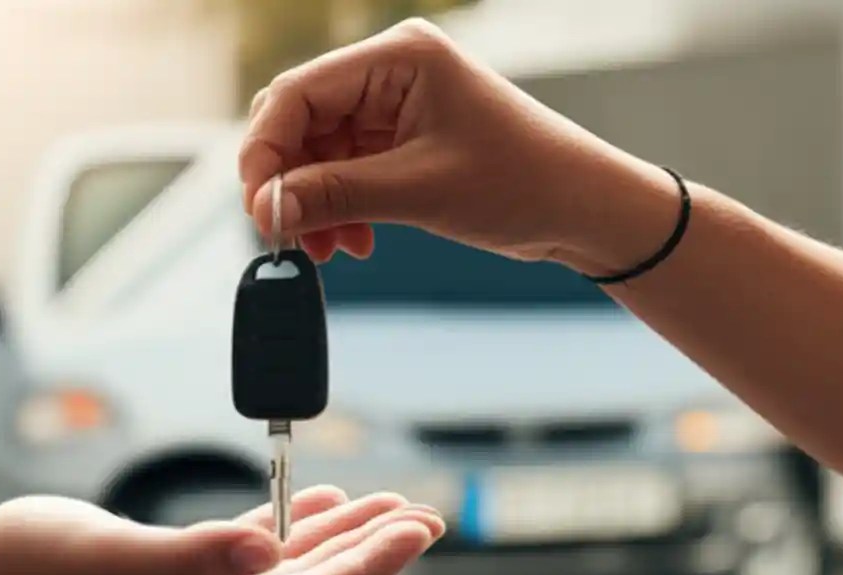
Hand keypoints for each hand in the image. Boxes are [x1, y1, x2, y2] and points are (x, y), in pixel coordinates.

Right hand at [0, 487, 442, 574]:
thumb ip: (190, 554)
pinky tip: (317, 507)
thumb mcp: (109, 555)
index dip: (366, 567)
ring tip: (389, 509)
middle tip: (427, 518)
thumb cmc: (29, 571)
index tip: (415, 532)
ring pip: (287, 569)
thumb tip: (268, 551)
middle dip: (372, 553)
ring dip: (339, 538)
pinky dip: (289, 528)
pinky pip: (250, 554)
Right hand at [238, 18, 677, 274]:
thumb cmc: (523, 183)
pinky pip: (343, 169)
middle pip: (298, 121)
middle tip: (286, 234)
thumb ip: (334, 195)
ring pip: (316, 151)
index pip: (297, 94)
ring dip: (314, 203)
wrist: (583, 209)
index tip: (258, 210)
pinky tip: (354, 242)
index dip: (266, 153)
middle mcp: (389, 70)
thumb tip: (265, 209)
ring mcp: (393, 103)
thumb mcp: (419, 191)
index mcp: (398, 56)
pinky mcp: (400, 137)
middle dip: (288, 181)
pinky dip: (338, 207)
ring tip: (329, 249)